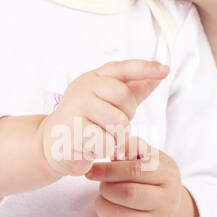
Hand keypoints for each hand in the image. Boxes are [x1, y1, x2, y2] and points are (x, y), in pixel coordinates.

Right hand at [39, 59, 167, 177]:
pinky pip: (106, 141)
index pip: (123, 68)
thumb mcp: (109, 102)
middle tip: (112, 123)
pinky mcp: (72, 131)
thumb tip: (160, 72)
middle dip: (126, 115)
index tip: (165, 70)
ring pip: (118, 122)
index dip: (145, 68)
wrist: (52, 143)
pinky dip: (105, 149)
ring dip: (116, 135)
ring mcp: (75, 108)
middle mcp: (83, 88)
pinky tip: (91, 146)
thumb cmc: (86, 121)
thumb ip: (133, 89)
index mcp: (93, 77)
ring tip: (100, 136)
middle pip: (124, 97)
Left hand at [84, 147, 182, 216]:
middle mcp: (169, 200)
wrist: (162, 206)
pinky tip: (106, 213)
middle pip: (128, 194)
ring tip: (102, 198)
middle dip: (106, 188)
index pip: (135, 170)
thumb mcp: (144, 157)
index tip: (91, 170)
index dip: (108, 170)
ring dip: (102, 205)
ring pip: (120, 215)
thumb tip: (112, 142)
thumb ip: (130, 148)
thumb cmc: (146, 175)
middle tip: (100, 185)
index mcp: (168, 174)